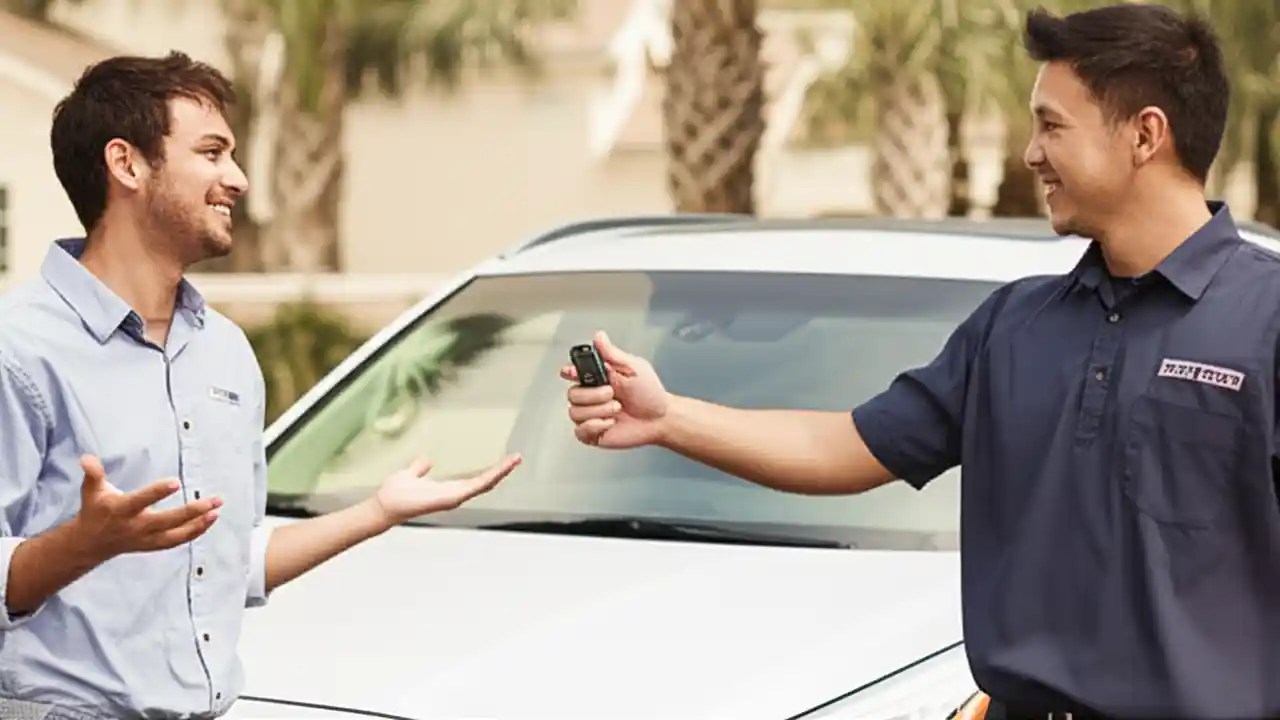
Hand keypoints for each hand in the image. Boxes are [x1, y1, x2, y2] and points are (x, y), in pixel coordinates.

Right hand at [73, 455, 220, 562]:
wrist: (90, 543)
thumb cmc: (95, 509)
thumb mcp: (91, 490)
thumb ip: (93, 474)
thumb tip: (86, 458)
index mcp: (121, 510)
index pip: (141, 501)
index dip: (157, 492)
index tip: (176, 482)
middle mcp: (135, 526)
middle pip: (167, 521)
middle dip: (191, 512)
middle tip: (213, 501)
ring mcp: (146, 538)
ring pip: (176, 535)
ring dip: (199, 524)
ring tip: (217, 510)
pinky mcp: (153, 545)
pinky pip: (177, 540)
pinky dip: (195, 532)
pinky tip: (211, 519)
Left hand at [373, 454, 521, 526]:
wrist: (385, 504)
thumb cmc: (396, 493)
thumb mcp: (411, 474)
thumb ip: (419, 468)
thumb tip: (426, 461)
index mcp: (449, 489)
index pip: (476, 480)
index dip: (492, 471)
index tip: (505, 460)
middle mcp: (455, 495)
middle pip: (486, 483)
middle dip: (503, 471)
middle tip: (518, 458)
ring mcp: (454, 498)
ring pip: (484, 484)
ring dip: (501, 472)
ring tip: (515, 460)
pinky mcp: (451, 499)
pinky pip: (474, 487)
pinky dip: (489, 479)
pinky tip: (498, 471)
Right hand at [559, 330, 668, 448]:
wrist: (660, 419)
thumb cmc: (650, 394)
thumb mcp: (633, 368)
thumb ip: (613, 354)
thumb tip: (599, 337)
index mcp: (599, 378)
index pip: (573, 373)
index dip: (569, 372)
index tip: (571, 372)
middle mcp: (592, 396)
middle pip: (572, 394)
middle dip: (593, 395)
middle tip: (612, 394)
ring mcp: (591, 415)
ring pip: (575, 413)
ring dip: (599, 411)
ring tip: (617, 408)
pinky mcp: (593, 433)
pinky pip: (580, 431)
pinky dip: (595, 426)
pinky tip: (610, 423)